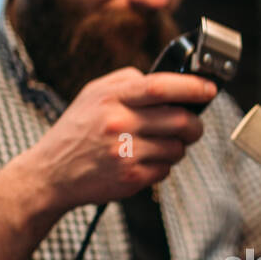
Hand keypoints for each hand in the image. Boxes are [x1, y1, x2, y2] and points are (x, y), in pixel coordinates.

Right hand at [23, 67, 217, 211]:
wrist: (51, 173)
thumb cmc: (76, 131)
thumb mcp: (92, 95)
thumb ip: (125, 81)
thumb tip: (164, 80)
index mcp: (111, 99)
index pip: (160, 87)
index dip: (192, 87)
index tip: (209, 89)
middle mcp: (118, 124)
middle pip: (179, 120)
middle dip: (195, 125)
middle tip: (193, 126)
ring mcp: (125, 153)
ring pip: (177, 148)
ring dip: (178, 147)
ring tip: (160, 146)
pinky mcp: (130, 179)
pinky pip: (165, 170)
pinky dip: (162, 166)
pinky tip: (144, 162)